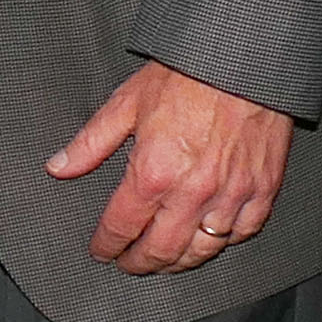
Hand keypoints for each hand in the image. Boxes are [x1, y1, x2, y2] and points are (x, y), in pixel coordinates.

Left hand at [49, 60, 293, 275]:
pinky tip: (209, 240)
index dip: (107, 246)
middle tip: (129, 264)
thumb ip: (91, 143)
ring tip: (164, 261)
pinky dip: (223, 243)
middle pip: (160, 250)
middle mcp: (191, 193)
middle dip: (139, 263)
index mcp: (153, 173)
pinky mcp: (262, 189)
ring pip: (202, 251)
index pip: (121, 227)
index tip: (101, 252)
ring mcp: (230, 195)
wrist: (243, 57)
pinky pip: (242, 233)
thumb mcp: (127, 103)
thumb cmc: (186, 74)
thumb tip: (58, 167)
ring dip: (178, 263)